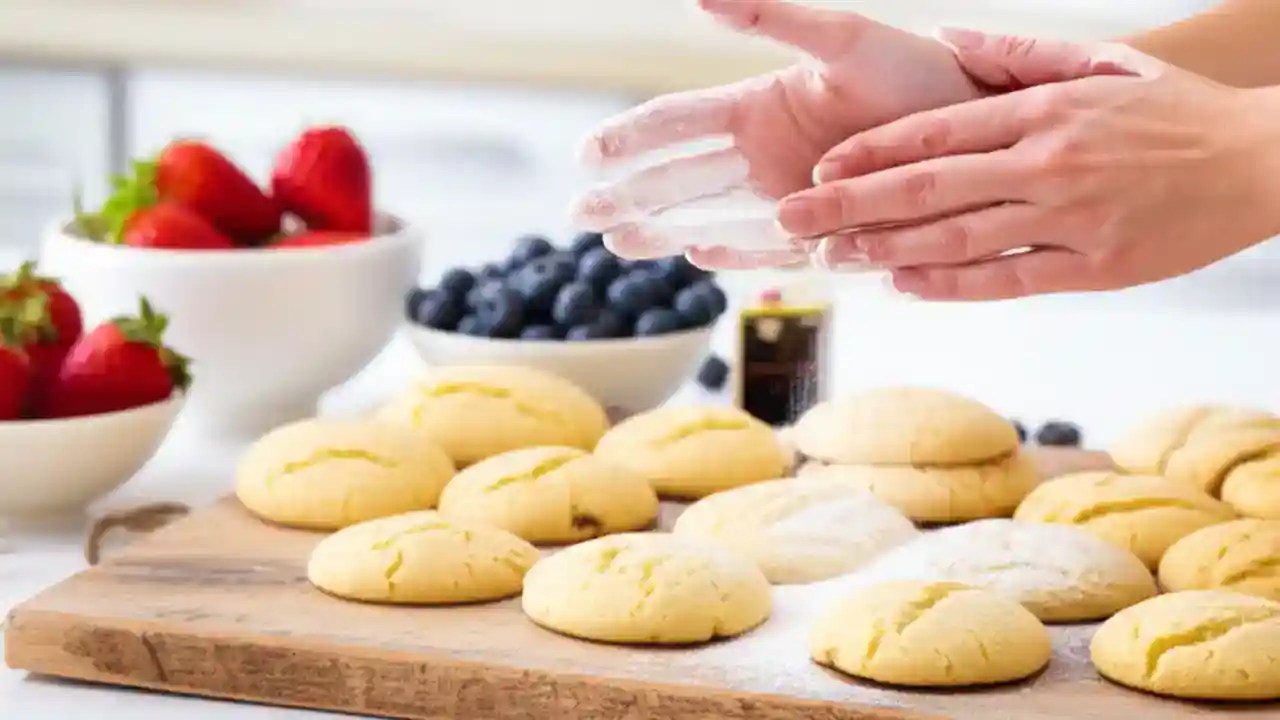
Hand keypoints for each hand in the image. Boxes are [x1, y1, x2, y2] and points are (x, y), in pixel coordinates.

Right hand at [569, 0, 981, 268]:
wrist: (977, 124)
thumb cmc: (915, 71)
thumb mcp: (843, 37)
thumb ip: (770, 18)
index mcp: (755, 105)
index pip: (675, 122)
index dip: (630, 137)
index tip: (587, 153)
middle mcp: (761, 156)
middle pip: (676, 178)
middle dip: (626, 195)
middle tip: (581, 213)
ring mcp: (784, 199)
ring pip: (706, 218)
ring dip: (661, 230)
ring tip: (616, 242)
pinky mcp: (818, 235)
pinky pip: (765, 250)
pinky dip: (732, 252)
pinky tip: (697, 253)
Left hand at [778, 30, 1279, 299]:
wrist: (1264, 161)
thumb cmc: (1176, 113)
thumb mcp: (1100, 64)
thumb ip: (1017, 54)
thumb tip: (943, 37)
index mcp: (1043, 112)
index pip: (933, 133)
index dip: (867, 154)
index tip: (819, 170)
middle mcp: (1046, 164)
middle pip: (925, 189)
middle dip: (847, 206)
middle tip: (792, 222)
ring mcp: (1068, 220)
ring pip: (955, 239)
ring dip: (882, 249)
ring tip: (831, 258)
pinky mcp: (1094, 269)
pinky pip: (1004, 280)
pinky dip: (948, 284)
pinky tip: (902, 283)